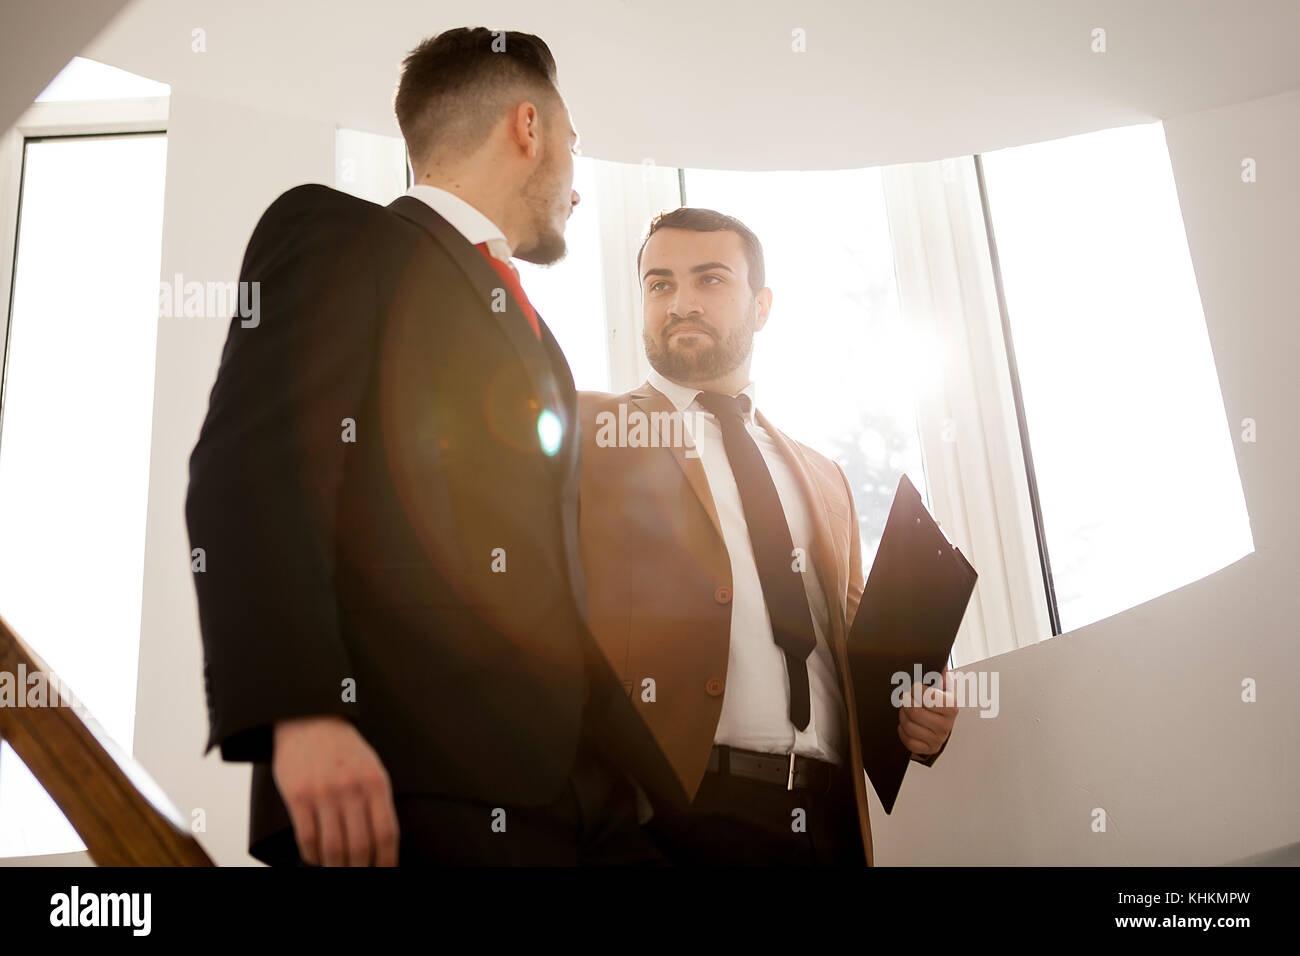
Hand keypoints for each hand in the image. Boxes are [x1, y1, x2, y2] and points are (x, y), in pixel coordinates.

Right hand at [271, 715, 398, 865]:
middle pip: (360, 847)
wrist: (309, 720)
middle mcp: (352, 788)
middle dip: (360, 869)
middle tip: (358, 873)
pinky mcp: (297, 795)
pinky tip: (315, 859)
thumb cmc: (344, 750)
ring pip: (333, 848)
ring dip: (335, 867)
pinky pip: (307, 838)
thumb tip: (383, 845)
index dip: (387, 862)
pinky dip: (312, 856)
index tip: (385, 872)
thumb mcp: (372, 768)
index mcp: (376, 782)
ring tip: (337, 869)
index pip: (386, 834)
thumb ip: (378, 802)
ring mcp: (324, 792)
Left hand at [898, 665, 956, 755]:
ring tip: (905, 710)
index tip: (913, 686)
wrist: (941, 724)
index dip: (916, 690)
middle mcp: (946, 725)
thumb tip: (941, 659)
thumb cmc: (938, 702)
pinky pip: (908, 741)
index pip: (929, 697)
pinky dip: (903, 731)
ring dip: (902, 716)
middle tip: (905, 697)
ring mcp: (938, 739)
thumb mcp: (942, 686)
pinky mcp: (929, 748)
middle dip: (906, 703)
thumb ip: (940, 673)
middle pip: (915, 712)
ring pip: (909, 726)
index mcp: (951, 706)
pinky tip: (906, 724)